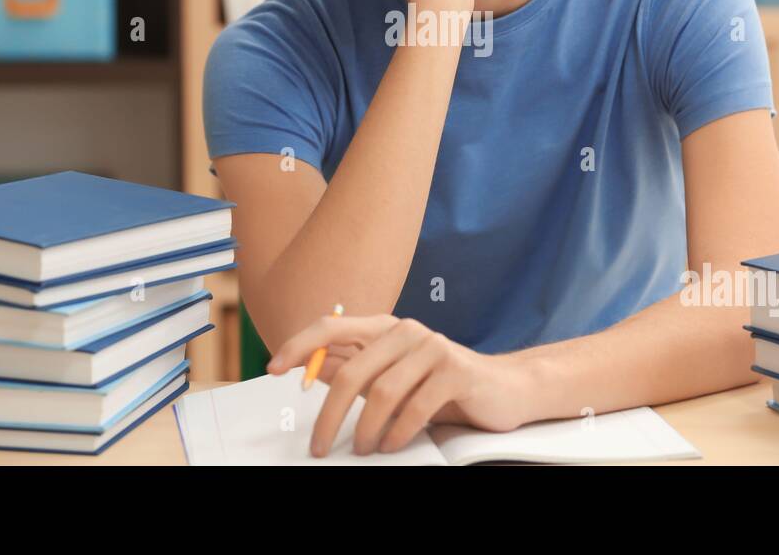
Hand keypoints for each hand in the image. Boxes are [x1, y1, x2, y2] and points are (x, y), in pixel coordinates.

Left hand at [267, 314, 529, 456]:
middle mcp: (407, 331)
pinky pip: (415, 406)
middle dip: (329, 415)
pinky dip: (398, 432)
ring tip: (362, 450)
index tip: (273, 367)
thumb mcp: (394, 376)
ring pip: (382, 392)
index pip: (332, 326)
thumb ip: (359, 369)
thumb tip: (313, 371)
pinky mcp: (455, 370)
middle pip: (352, 371)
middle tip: (319, 446)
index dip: (300, 345)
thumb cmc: (441, 384)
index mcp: (386, 328)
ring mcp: (433, 347)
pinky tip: (392, 445)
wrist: (504, 387)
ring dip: (366, 430)